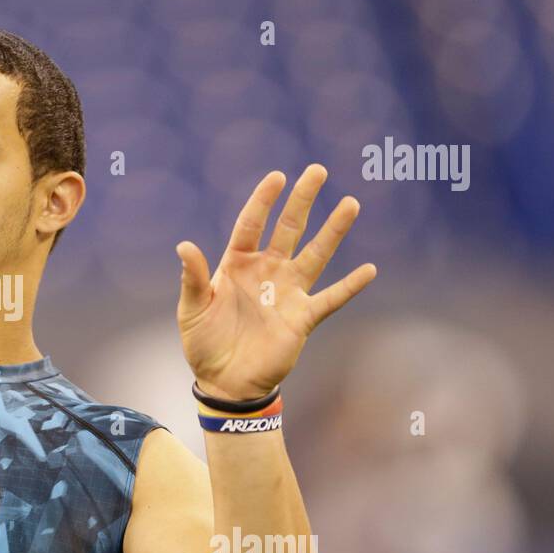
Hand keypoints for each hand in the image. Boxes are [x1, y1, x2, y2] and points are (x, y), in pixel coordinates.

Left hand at [176, 164, 376, 401]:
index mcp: (237, 264)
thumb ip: (192, 277)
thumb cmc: (204, 343)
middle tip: (318, 171)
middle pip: (288, 228)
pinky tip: (370, 270)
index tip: (277, 176)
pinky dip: (350, 286)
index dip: (263, 201)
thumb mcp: (191, 309)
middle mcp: (266, 271)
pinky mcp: (302, 318)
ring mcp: (287, 292)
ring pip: (315, 254)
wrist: (224, 382)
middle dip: (302, 200)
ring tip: (350, 204)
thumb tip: (184, 245)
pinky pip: (330, 299)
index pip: (252, 224)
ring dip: (333, 231)